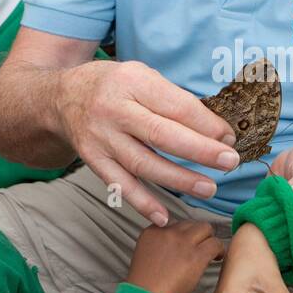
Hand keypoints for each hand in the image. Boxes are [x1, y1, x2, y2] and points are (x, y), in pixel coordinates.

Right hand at [53, 60, 240, 225]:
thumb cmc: (114, 86)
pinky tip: (164, 216)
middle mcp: (114, 110)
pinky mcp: (93, 160)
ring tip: (208, 188)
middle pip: (162, 135)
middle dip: (200, 151)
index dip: (206, 124)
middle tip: (229, 162)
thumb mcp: (142, 76)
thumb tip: (215, 129)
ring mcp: (101, 138)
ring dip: (179, 179)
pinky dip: (142, 203)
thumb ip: (173, 99)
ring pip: (144, 164)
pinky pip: (119, 185)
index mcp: (132, 82)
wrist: (62, 97)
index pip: (176, 106)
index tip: (229, 138)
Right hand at [126, 221, 223, 292]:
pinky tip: (217, 257)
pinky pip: (215, 244)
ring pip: (206, 229)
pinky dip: (219, 250)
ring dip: (209, 240)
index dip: (184, 235)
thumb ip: (159, 246)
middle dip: (198, 235)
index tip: (187, 243)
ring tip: (211, 251)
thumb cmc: (145, 287)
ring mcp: (182, 242)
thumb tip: (174, 248)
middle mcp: (168, 233)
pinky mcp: (196, 255)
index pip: (175, 223)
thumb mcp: (145, 257)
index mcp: (153, 232)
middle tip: (201, 247)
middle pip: (191, 224)